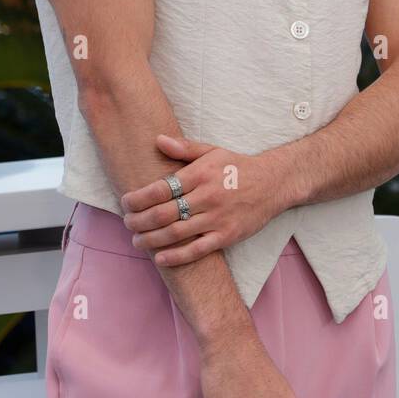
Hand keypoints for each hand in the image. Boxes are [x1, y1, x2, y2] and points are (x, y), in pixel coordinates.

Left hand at [120, 133, 287, 266]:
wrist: (273, 183)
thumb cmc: (238, 167)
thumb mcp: (212, 151)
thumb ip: (184, 148)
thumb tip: (158, 140)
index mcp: (200, 175)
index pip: (161, 189)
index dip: (138, 198)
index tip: (125, 202)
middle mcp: (207, 197)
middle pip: (164, 213)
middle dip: (139, 220)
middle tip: (126, 223)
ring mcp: (217, 218)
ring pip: (177, 233)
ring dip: (152, 239)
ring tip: (136, 240)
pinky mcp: (227, 236)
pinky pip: (197, 250)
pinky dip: (176, 256)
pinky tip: (160, 258)